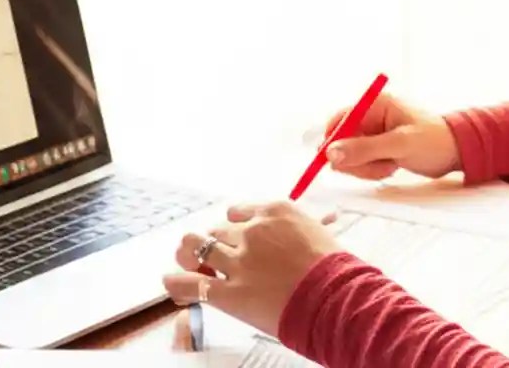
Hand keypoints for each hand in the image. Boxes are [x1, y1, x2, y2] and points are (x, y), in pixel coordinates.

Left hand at [164, 202, 340, 336]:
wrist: (337, 298)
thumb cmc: (336, 269)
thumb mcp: (319, 234)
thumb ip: (302, 226)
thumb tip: (320, 221)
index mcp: (274, 211)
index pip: (238, 212)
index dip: (234, 228)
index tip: (236, 238)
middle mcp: (252, 231)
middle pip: (218, 230)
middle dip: (218, 245)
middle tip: (221, 259)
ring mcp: (238, 261)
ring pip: (196, 247)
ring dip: (192, 255)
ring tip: (190, 263)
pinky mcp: (228, 292)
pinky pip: (190, 284)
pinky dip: (176, 283)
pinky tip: (171, 282)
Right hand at [322, 92, 459, 179]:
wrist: (456, 152)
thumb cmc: (435, 141)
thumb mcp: (399, 145)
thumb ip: (364, 149)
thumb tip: (331, 153)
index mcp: (376, 104)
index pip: (340, 119)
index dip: (331, 141)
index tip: (330, 161)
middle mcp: (372, 116)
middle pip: (342, 141)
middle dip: (356, 160)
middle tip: (376, 166)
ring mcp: (374, 133)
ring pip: (350, 156)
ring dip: (366, 167)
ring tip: (389, 165)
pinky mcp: (377, 148)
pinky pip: (362, 163)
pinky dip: (372, 170)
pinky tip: (391, 167)